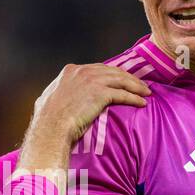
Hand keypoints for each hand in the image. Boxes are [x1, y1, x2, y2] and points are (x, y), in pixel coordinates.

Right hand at [30, 63, 151, 144]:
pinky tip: (142, 102)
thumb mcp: (50, 98)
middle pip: (112, 71)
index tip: (121, 79)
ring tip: (146, 92)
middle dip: (128, 78)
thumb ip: (59, 92)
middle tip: (140, 85)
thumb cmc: (48, 119)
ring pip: (120, 80)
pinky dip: (134, 97)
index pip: (98, 68)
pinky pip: (122, 94)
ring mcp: (92, 81)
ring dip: (136, 86)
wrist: (51, 126)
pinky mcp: (100, 93)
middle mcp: (82, 71)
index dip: (112, 74)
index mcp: (71, 71)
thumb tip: (57, 96)